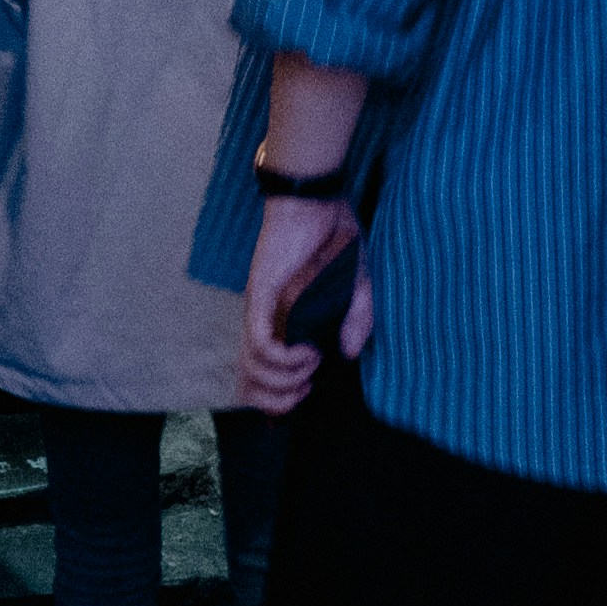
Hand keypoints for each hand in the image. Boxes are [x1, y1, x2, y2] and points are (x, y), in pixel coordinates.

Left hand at [238, 185, 372, 410]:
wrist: (318, 203)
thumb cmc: (335, 240)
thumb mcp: (358, 287)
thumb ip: (356, 321)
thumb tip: (348, 355)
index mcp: (282, 324)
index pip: (261, 377)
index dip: (276, 400)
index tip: (307, 392)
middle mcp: (266, 323)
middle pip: (249, 385)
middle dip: (277, 403)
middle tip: (305, 390)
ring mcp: (260, 312)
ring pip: (251, 371)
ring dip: (283, 383)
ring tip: (309, 367)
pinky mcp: (260, 298)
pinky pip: (259, 344)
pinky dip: (282, 359)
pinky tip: (306, 351)